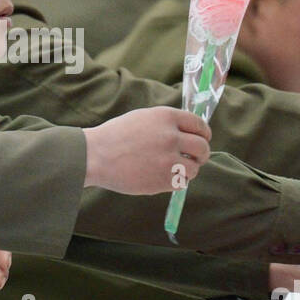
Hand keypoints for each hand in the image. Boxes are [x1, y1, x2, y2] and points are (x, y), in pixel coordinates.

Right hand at [83, 106, 211, 193]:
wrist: (95, 156)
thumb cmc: (115, 136)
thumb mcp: (143, 118)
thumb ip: (166, 124)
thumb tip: (188, 133)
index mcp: (166, 117)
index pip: (199, 125)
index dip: (204, 134)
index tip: (203, 140)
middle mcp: (171, 136)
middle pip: (203, 147)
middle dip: (201, 154)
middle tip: (195, 158)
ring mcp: (168, 159)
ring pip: (194, 168)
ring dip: (188, 170)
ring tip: (174, 170)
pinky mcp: (163, 179)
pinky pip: (182, 182)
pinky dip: (176, 182)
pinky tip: (163, 177)